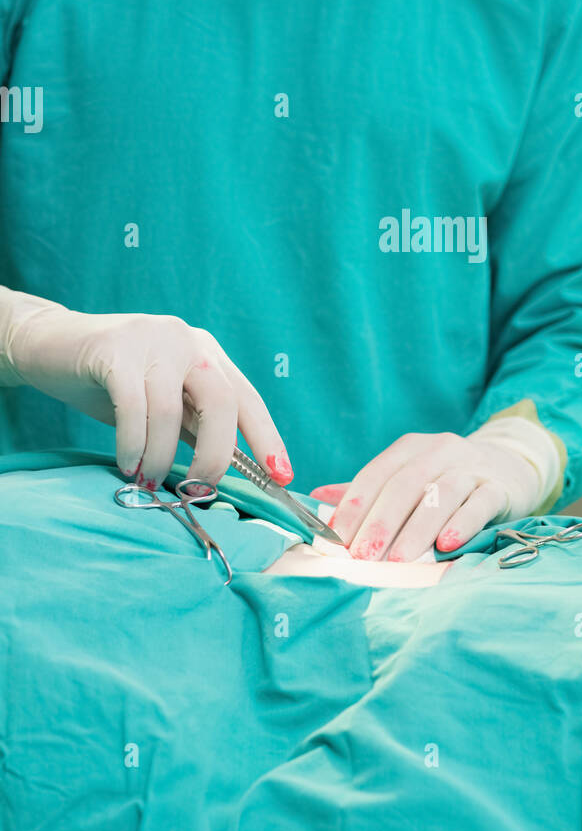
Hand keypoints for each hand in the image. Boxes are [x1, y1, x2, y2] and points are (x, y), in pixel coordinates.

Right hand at [0, 289, 291, 491]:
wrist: (50, 345)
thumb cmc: (111, 382)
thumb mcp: (162, 404)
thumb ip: (193, 427)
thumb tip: (223, 472)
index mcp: (207, 353)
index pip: (248, 399)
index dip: (267, 439)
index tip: (282, 477)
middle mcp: (187, 340)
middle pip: (222, 403)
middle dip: (214, 456)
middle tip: (196, 491)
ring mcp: (153, 340)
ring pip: (171, 412)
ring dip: (160, 458)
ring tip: (146, 479)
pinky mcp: (115, 350)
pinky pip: (134, 407)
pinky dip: (133, 444)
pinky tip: (126, 461)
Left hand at [311, 430, 542, 560]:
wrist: (511, 467)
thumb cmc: (447, 480)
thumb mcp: (408, 477)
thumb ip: (368, 490)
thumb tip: (317, 500)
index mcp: (409, 449)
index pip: (374, 476)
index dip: (353, 508)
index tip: (335, 542)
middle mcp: (439, 451)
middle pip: (404, 485)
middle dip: (380, 523)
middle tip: (362, 557)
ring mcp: (471, 467)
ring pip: (441, 495)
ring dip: (416, 530)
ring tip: (398, 561)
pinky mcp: (499, 487)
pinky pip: (479, 504)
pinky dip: (462, 523)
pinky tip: (446, 545)